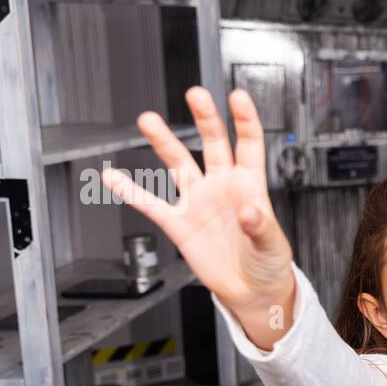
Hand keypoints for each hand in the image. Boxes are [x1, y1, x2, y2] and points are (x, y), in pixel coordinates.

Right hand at [102, 87, 294, 346]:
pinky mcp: (180, 224)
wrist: (252, 291)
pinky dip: (131, 192)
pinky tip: (113, 177)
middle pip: (213, 143)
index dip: (244, 120)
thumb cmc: (269, 263)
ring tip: (148, 120)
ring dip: (164, 143)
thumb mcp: (273, 245)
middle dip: (205, 118)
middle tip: (196, 93)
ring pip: (178, 164)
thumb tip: (249, 212)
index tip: (237, 96)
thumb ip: (262, 227)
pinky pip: (151, 204)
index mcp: (250, 186)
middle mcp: (222, 186)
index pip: (249, 144)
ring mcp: (199, 202)